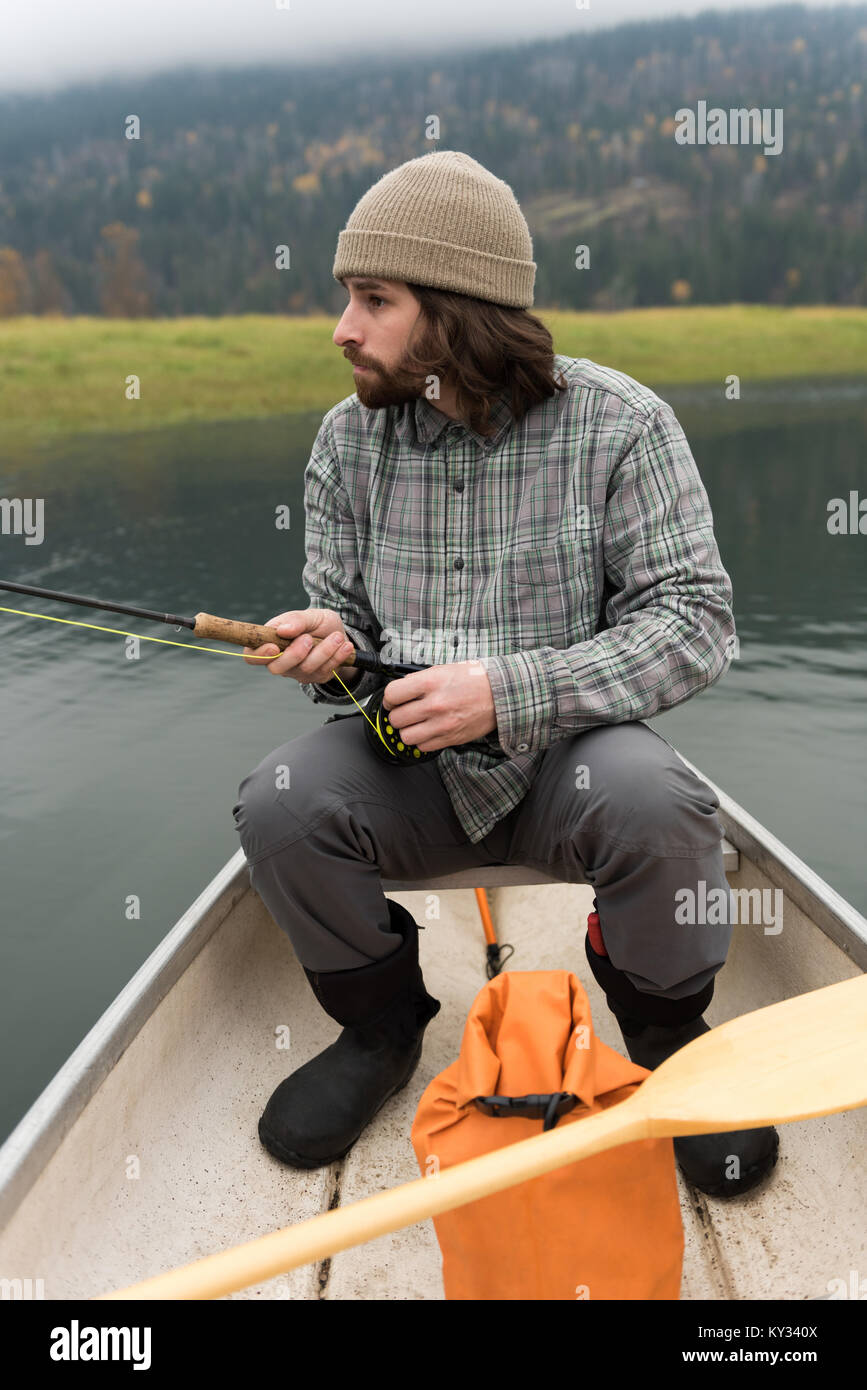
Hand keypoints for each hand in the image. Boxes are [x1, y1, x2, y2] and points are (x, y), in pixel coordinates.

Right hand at [242, 607, 354, 684]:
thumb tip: (283, 630)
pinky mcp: (316, 678)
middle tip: (309, 638)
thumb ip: (296, 620)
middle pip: (277, 668)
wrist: (341, 635)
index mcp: (270, 642)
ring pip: (305, 669)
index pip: (252, 655)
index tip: (273, 647)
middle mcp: (281, 661)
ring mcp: (298, 672)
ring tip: (337, 637)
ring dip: (323, 651)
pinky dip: (337, 657)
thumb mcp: (310, 615)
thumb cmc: (318, 624)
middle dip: (295, 654)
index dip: (259, 655)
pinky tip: (345, 646)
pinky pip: (324, 672)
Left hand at [382, 660, 496, 751]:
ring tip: (416, 723)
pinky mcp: (449, 739)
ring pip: (405, 736)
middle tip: (405, 711)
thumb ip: (420, 680)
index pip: (392, 694)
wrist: (500, 694)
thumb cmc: (474, 680)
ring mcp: (441, 724)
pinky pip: (422, 747)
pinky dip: (422, 741)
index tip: (393, 700)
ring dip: (408, 730)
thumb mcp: (444, 669)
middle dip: (397, 714)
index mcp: (430, 683)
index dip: (389, 698)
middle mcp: (434, 704)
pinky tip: (429, 731)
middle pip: (396, 718)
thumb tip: (402, 689)